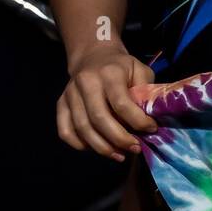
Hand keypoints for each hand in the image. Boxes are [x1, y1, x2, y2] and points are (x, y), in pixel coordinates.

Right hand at [57, 44, 157, 161]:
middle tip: (135, 148)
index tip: (151, 129)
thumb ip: (145, 92)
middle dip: (119, 139)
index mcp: (109, 72)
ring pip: (83, 129)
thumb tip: (150, 119)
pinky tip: (98, 147)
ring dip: (103, 148)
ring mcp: (70, 93)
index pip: (121, 104)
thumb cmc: (121, 67)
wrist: (94, 55)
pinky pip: (65, 132)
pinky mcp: (60, 104)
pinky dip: (81, 146)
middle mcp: (86, 82)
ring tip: (120, 155)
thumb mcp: (139, 70)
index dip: (138, 121)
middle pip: (99, 119)